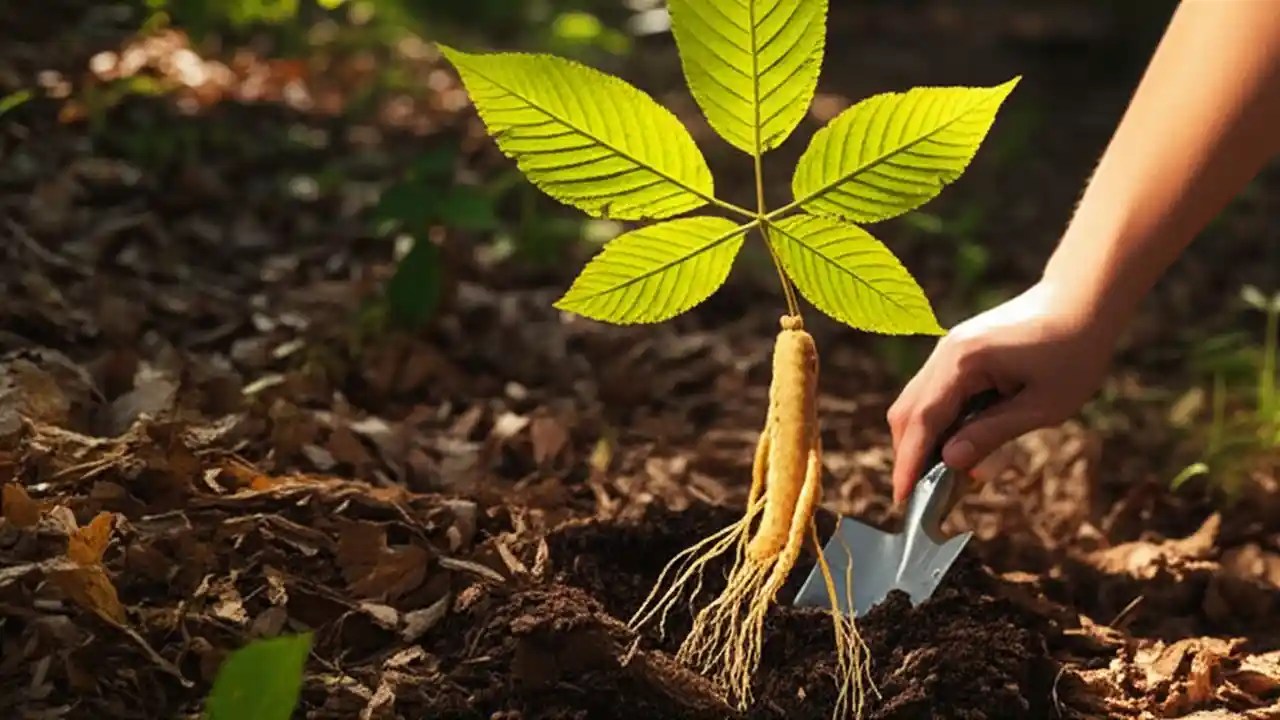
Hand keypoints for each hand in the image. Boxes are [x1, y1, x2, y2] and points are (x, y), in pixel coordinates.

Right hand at [886, 279, 1124, 503]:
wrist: (1085, 298)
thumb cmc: (1074, 351)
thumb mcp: (1043, 405)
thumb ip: (993, 433)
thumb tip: (950, 462)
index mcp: (963, 362)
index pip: (922, 421)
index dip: (909, 462)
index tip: (902, 499)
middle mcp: (945, 353)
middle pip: (906, 411)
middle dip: (909, 454)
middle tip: (922, 495)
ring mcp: (949, 349)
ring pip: (916, 401)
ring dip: (923, 439)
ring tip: (944, 475)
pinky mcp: (959, 352)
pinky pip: (935, 392)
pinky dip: (938, 422)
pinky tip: (959, 444)